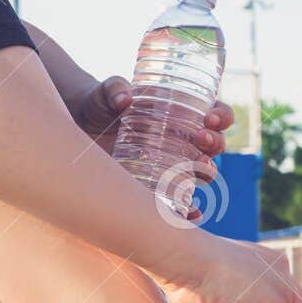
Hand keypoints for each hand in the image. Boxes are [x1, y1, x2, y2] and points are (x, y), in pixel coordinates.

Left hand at [69, 76, 233, 194]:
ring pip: (204, 172)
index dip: (221, 116)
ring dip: (208, 171)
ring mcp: (172, 164)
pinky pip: (182, 201)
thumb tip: (123, 99)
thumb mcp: (106, 92)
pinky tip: (191, 213)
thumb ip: (114, 90)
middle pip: (214, 145)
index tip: (211, 117)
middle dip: (215, 142)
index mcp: (181, 113)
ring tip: (199, 168)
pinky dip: (190, 210)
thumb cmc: (100, 104)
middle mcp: (183, 140)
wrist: (80, 127)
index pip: (214, 115)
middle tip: (201, 137)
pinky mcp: (157, 185)